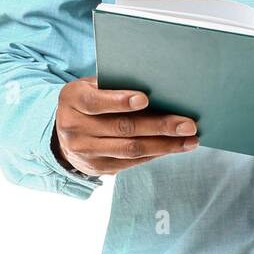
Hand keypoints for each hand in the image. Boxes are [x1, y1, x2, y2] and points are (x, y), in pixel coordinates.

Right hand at [51, 77, 198, 177]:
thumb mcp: (92, 86)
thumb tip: (159, 85)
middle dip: (159, 126)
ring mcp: (85, 151)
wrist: (63, 134)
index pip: (96, 102)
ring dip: (165, 145)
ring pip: (130, 149)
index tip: (145, 99)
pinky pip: (131, 162)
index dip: (120, 101)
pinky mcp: (97, 168)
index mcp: (73, 100)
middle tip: (188, 124)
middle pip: (122, 128)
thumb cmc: (89, 99)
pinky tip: (174, 147)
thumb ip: (114, 85)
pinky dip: (155, 154)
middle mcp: (75, 127)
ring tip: (190, 140)